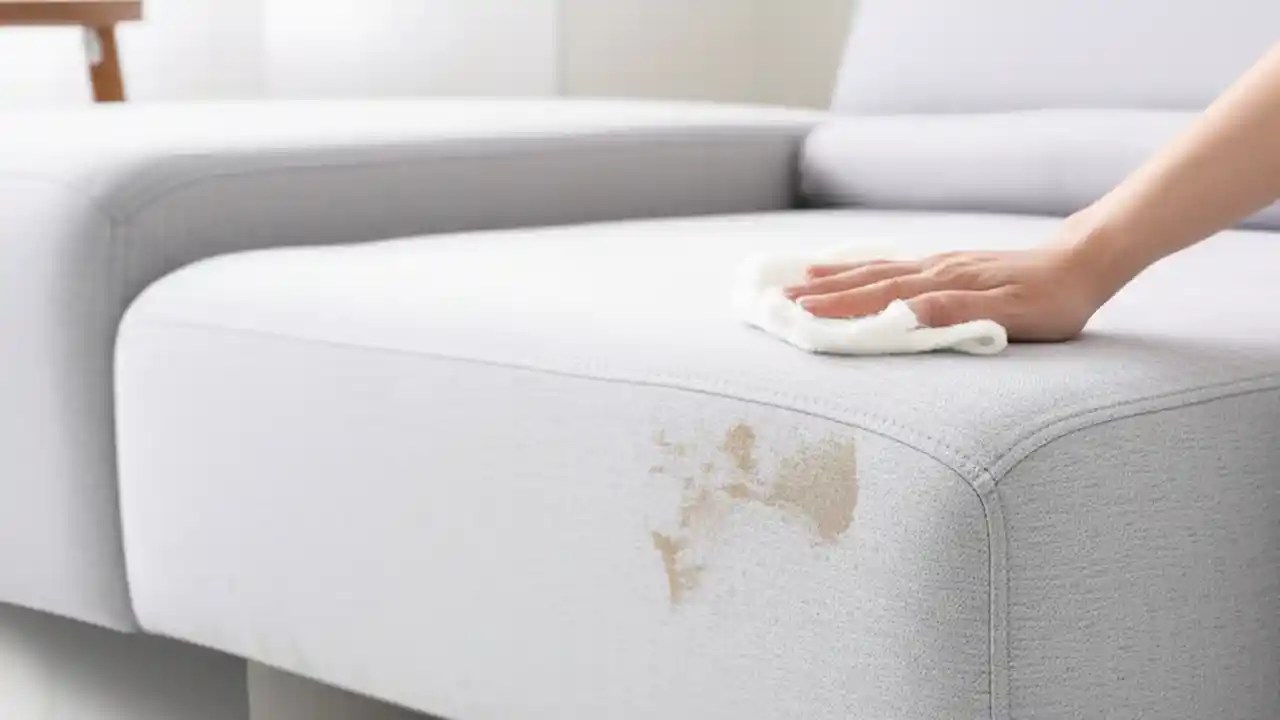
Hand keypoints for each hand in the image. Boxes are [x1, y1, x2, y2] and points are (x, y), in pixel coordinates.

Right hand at [783, 238, 1123, 341]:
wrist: (1086, 259)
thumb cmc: (1054, 299)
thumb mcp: (1013, 316)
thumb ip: (958, 313)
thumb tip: (904, 312)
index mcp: (944, 286)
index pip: (879, 298)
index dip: (837, 308)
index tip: (796, 314)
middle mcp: (935, 271)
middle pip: (869, 282)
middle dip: (822, 294)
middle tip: (780, 301)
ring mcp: (941, 265)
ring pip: (878, 271)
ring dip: (837, 278)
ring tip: (799, 281)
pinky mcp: (951, 264)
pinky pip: (895, 265)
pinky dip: (865, 268)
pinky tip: (851, 268)